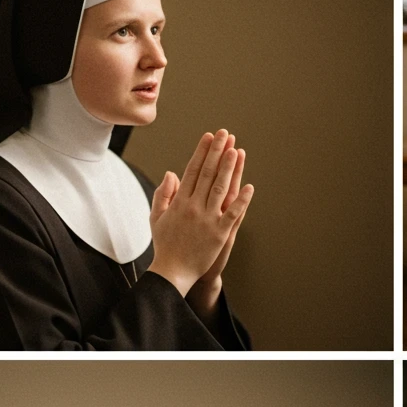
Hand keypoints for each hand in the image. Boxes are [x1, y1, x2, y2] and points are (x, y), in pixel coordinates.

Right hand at [148, 131, 253, 295]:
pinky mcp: (219, 235)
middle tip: (225, 134)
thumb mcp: (156, 217)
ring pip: (219, 189)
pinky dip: (241, 201)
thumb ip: (163, 194)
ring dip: (229, 169)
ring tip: (236, 150)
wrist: (172, 272)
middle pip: (207, 174)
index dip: (202, 152)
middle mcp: (193, 207)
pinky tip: (249, 187)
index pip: (192, 170)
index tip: (208, 137)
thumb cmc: (165, 245)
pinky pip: (232, 214)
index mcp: (179, 202)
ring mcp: (207, 220)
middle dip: (216, 152)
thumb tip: (171, 173)